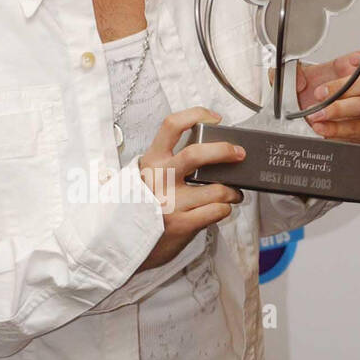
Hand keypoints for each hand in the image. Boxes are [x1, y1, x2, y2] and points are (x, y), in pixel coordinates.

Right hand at [137, 108, 245, 269]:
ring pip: (218, 189)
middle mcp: (160, 178)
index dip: (197, 115)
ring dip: (233, 191)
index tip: (215, 118)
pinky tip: (220, 209)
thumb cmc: (140, 209)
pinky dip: (225, 209)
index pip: (172, 125)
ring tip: (232, 193)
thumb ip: (167, 165)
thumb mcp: (145, 179)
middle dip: (225, 151)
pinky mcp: (182, 224)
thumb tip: (207, 153)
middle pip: (197, 154)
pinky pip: (218, 210)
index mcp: (151, 162)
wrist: (121, 245)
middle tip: (239, 154)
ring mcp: (171, 202)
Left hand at [269, 43, 359, 143]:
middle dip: (342, 87)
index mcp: (353, 69)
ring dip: (337, 110)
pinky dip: (337, 129)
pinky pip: (357, 129)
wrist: (312, 127)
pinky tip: (322, 129)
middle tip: (320, 94)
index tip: (359, 59)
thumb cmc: (312, 100)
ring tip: (316, 116)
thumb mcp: (298, 82)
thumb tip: (289, 76)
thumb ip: (288, 74)